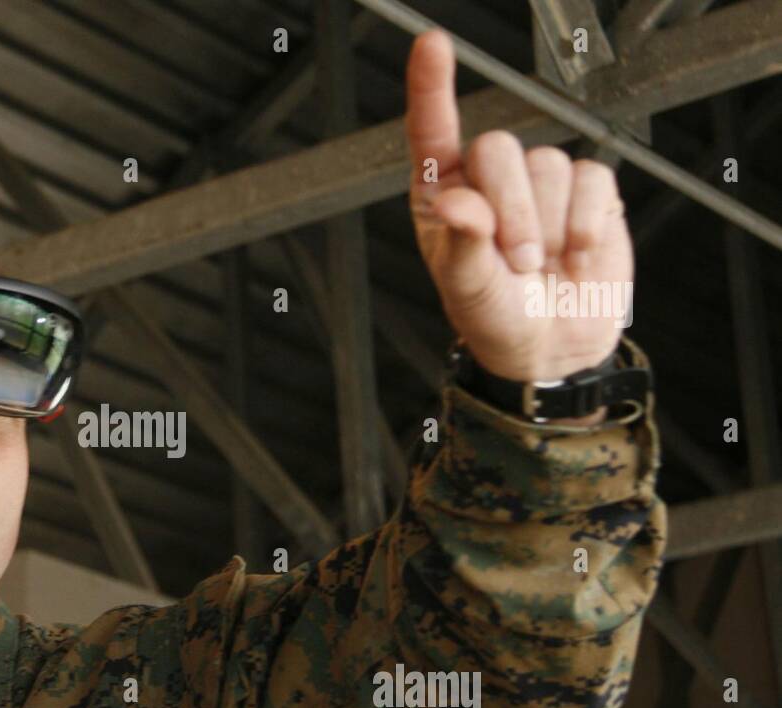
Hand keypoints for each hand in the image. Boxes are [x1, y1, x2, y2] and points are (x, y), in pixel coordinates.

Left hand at [404, 29, 632, 385]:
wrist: (551, 347)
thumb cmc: (495, 315)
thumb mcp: (468, 290)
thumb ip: (462, 245)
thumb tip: (455, 204)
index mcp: (444, 194)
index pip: (432, 131)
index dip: (431, 86)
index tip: (432, 45)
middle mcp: (489, 179)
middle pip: (500, 148)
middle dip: (512, 209)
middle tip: (518, 262)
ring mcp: (540, 182)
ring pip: (549, 164)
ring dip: (548, 225)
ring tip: (542, 266)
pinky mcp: (588, 191)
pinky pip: (592, 179)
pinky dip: (586, 223)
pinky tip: (577, 255)